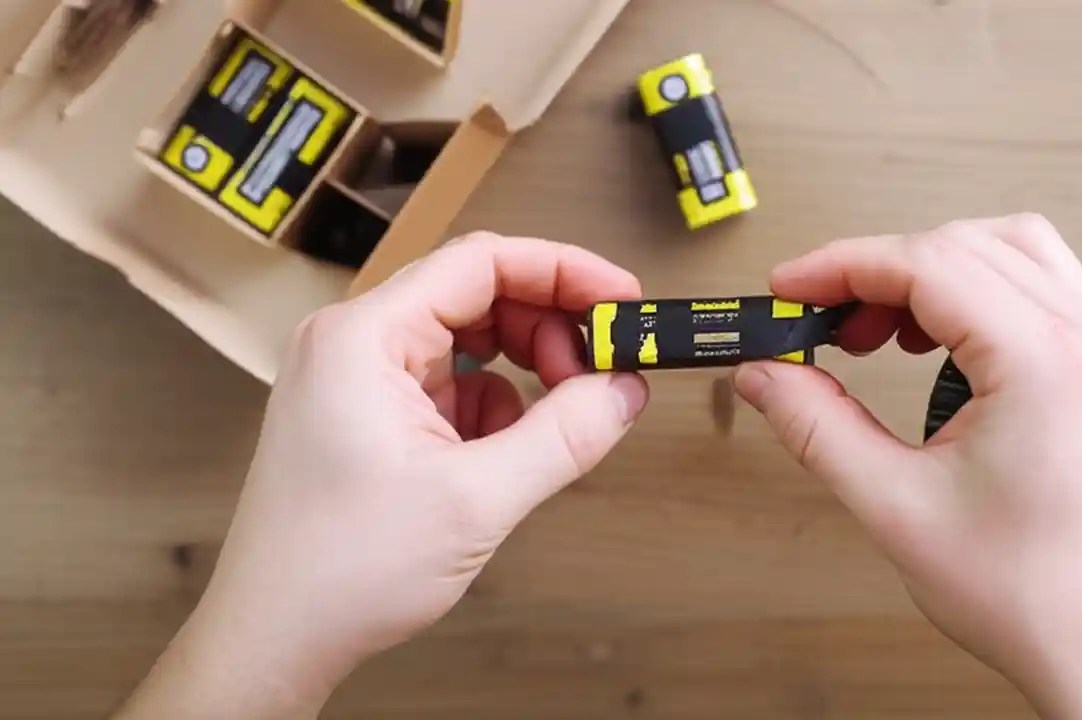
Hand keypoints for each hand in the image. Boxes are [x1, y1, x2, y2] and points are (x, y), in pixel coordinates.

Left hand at [117, 233, 648, 718]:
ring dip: (524, 373)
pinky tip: (503, 456)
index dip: (563, 271)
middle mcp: (355, 344)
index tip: (619, 299)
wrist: (275, 638)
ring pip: (467, 343)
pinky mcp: (369, 417)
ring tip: (554, 423)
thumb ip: (565, 436)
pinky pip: (451, 387)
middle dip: (547, 329)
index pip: (481, 262)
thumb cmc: (339, 571)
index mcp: (363, 337)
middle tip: (599, 371)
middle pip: (476, 296)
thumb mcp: (476, 500)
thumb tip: (625, 390)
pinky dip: (493, 412)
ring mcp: (359, 380)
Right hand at [733, 215, 1081, 717]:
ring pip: (1009, 251)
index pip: (926, 263)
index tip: (788, 290)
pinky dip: (976, 295)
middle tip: (819, 321)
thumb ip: (816, 425)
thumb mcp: (895, 505)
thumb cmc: (1031, 595)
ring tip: (877, 333)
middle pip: (964, 245)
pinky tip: (937, 348)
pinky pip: (1040, 289)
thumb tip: (764, 375)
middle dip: (878, 270)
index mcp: (1044, 361)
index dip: (841, 266)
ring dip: (931, 273)